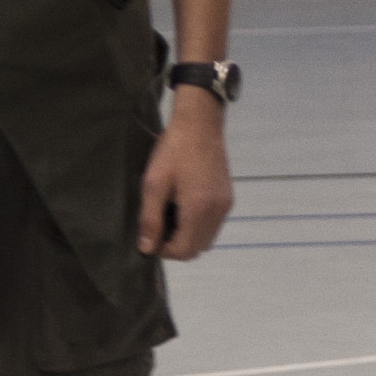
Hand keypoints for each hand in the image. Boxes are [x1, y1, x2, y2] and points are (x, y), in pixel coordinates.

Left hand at [138, 99, 234, 257]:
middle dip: (176, 246)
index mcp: (198, 210)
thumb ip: (150, 219)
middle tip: (158, 228)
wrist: (200, 124)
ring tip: (170, 216)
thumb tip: (147, 248)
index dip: (164, 251)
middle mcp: (217, 212)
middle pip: (197, 249)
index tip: (150, 237)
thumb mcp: (154, 184)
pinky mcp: (227, 197)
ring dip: (188, 237)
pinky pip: (213, 224)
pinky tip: (184, 207)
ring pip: (207, 238)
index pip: (184, 251)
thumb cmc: (173, 151)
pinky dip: (198, 225)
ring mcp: (225, 205)